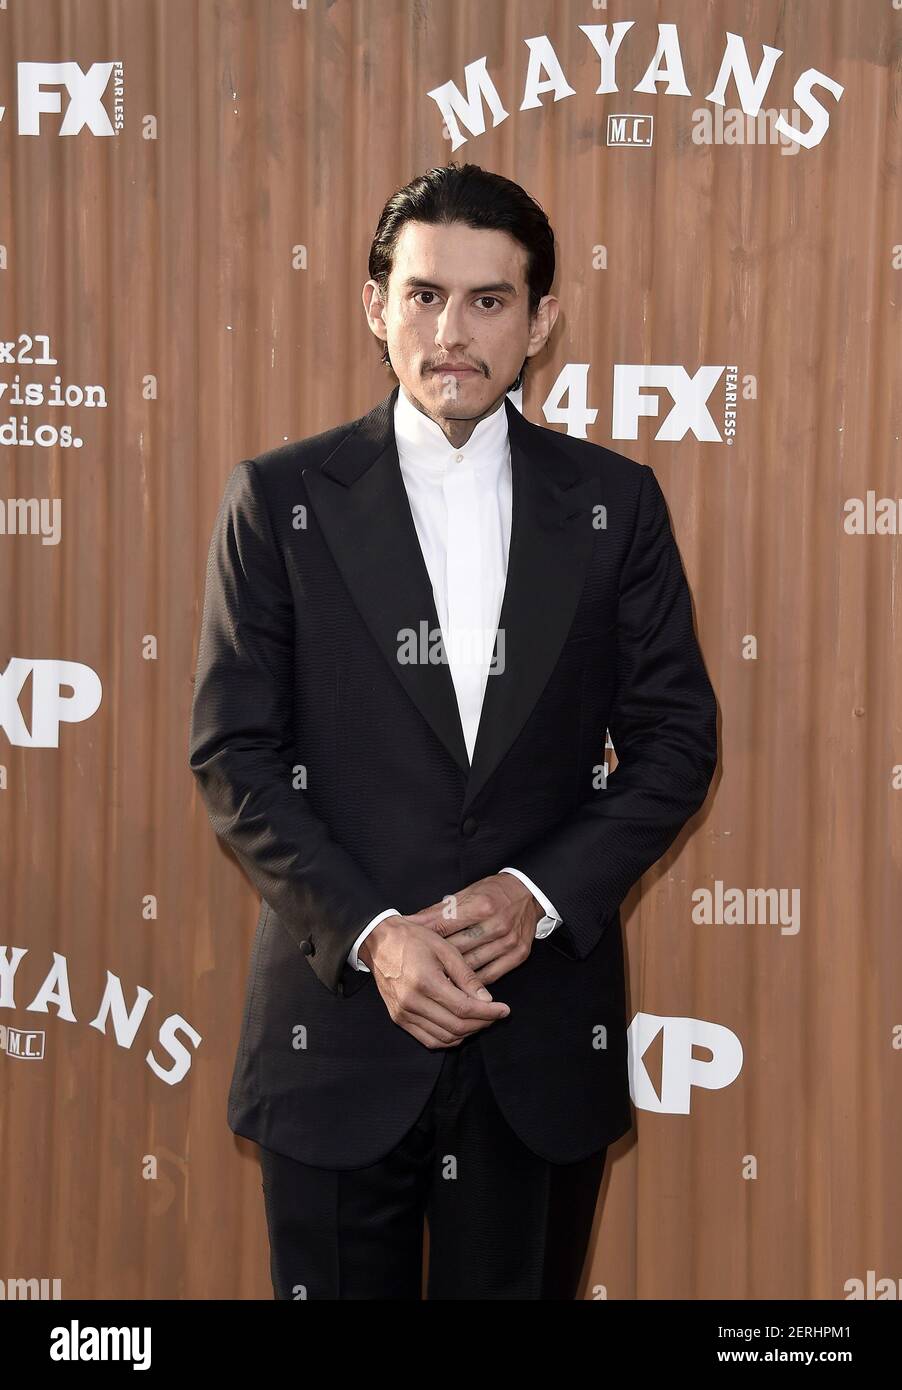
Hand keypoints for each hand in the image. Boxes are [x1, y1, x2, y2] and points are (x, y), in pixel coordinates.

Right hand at [358, 914, 510, 1048]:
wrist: (379, 941)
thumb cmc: (413, 939)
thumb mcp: (445, 950)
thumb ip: (467, 977)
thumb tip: (487, 1000)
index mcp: (425, 982)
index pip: (464, 1008)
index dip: (488, 1013)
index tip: (504, 1010)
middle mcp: (411, 1002)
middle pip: (456, 1026)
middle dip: (481, 1023)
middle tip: (495, 1014)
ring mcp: (403, 1013)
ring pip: (444, 1038)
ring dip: (467, 1033)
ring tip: (480, 1020)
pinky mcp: (398, 1019)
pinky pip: (428, 1039)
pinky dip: (448, 1038)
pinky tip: (460, 1027)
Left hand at [406, 873, 542, 986]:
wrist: (529, 894)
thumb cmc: (494, 892)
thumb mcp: (467, 893)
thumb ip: (439, 910)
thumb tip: (411, 921)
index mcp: (482, 905)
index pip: (445, 925)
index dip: (424, 936)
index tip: (407, 945)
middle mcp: (497, 925)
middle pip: (457, 948)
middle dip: (434, 958)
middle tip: (414, 969)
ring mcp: (509, 942)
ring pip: (472, 965)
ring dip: (451, 974)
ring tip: (431, 981)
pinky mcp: (518, 955)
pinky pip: (490, 975)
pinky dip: (472, 983)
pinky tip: (458, 986)